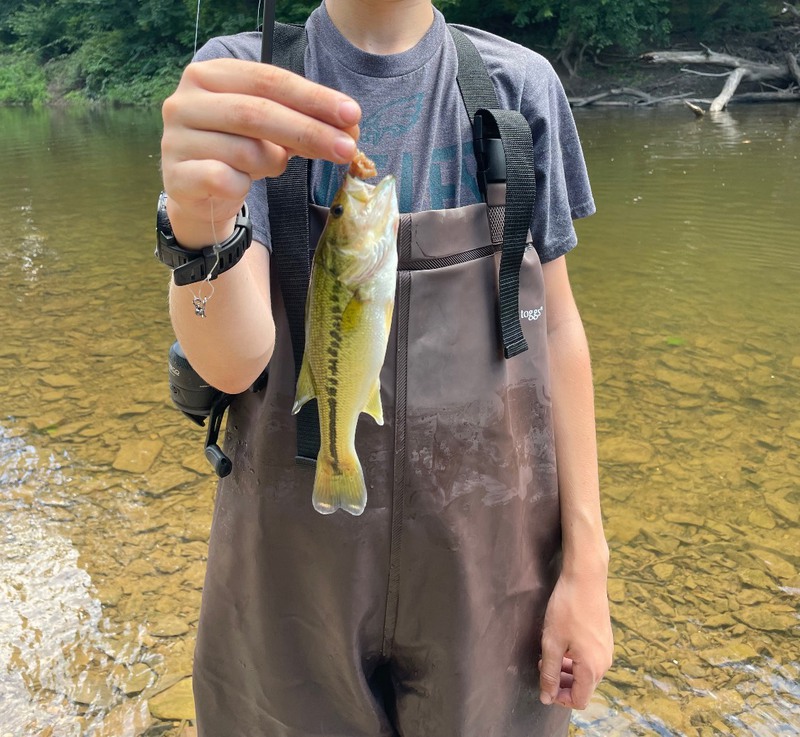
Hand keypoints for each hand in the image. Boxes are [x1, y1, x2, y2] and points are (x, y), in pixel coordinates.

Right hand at [160, 58, 360, 244]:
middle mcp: (186, 101)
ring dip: (272, 163)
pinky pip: (225, 180)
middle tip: (346, 149)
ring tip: (270, 166)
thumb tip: (350, 128)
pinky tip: (242, 183)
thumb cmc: (238, 152)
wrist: (199, 194)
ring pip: (245, 150)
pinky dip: (245, 184)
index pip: (268, 79)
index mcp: (210, 75)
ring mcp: (175, 139)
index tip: (352, 115)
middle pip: (257, 112)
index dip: (312, 97)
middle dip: (308, 131)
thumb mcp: (271, 130)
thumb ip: (303, 122)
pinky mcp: (175, 176)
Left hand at [538, 566, 613, 709]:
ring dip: (568, 670)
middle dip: (562, 683)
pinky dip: (576, 659)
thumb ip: (549, 673)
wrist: (585, 579)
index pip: (579, 700)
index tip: (544, 685)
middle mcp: (604, 663)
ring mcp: (606, 650)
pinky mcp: (605, 638)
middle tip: (543, 667)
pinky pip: (590, 659)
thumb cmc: (567, 609)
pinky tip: (562, 643)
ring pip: (586, 673)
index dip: (559, 698)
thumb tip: (547, 697)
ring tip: (549, 655)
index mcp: (592, 668)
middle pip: (583, 687)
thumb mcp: (552, 643)